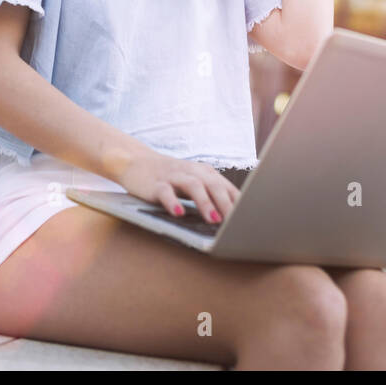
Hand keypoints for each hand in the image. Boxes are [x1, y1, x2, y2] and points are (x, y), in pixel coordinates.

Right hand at [116, 150, 239, 223]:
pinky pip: (165, 192)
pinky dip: (173, 202)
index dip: (237, 202)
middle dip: (225, 203)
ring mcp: (173, 176)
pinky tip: (179, 213)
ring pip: (193, 186)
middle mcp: (191, 171)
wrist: (137, 162)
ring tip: (213, 220)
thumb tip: (233, 216)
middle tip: (235, 221)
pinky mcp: (156, 184)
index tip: (248, 218)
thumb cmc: (171, 177)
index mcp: (204, 172)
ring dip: (205, 203)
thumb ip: (210, 194)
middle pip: (213, 184)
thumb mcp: (193, 182)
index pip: (225, 186)